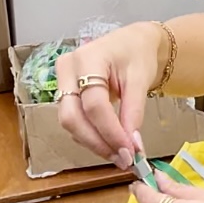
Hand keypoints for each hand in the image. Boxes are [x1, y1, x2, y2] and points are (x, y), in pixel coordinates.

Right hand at [55, 23, 165, 162]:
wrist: (132, 43)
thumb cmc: (137, 54)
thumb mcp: (140, 80)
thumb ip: (134, 113)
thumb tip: (132, 146)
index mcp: (87, 59)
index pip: (94, 104)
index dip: (110, 131)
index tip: (129, 151)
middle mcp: (67, 70)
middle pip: (72, 116)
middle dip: (97, 142)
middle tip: (123, 159)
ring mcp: (62, 82)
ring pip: (71, 123)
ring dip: (94, 143)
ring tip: (120, 155)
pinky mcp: (66, 95)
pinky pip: (74, 121)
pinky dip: (91, 136)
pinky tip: (110, 144)